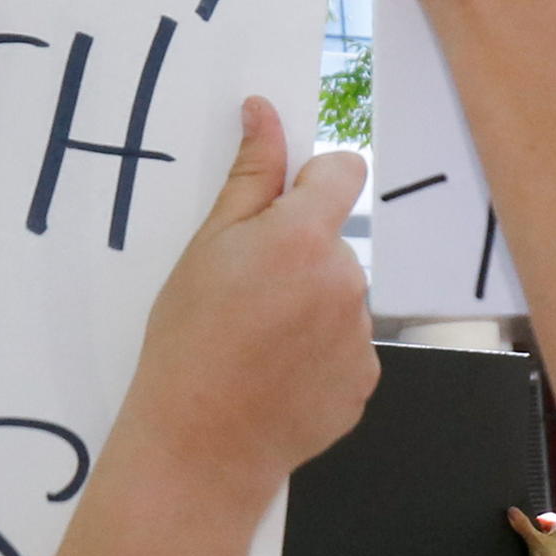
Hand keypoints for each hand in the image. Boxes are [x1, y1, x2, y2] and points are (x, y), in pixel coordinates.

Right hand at [115, 100, 375, 502]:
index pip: (345, 172)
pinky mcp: (365, 382)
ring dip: (311, 308)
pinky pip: (347, 349)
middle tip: (246, 297)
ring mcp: (362, 335)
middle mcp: (347, 279)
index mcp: (305, 236)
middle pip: (336, 244)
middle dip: (300, 257)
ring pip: (341, 298)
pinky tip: (277, 377)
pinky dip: (319, 356)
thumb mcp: (207, 247)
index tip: (279, 211)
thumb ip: (250, 176)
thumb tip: (265, 110)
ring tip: (258, 344)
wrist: (201, 445)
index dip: (313, 183)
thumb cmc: (189, 341)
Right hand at [510, 507, 555, 555]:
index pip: (547, 516)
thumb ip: (522, 524)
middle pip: (547, 530)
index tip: (526, 528)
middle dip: (537, 536)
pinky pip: (551, 555)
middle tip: (531, 543)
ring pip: (549, 543)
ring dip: (540, 547)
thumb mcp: (532, 540)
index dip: (534, 522)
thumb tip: (513, 512)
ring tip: (536, 555)